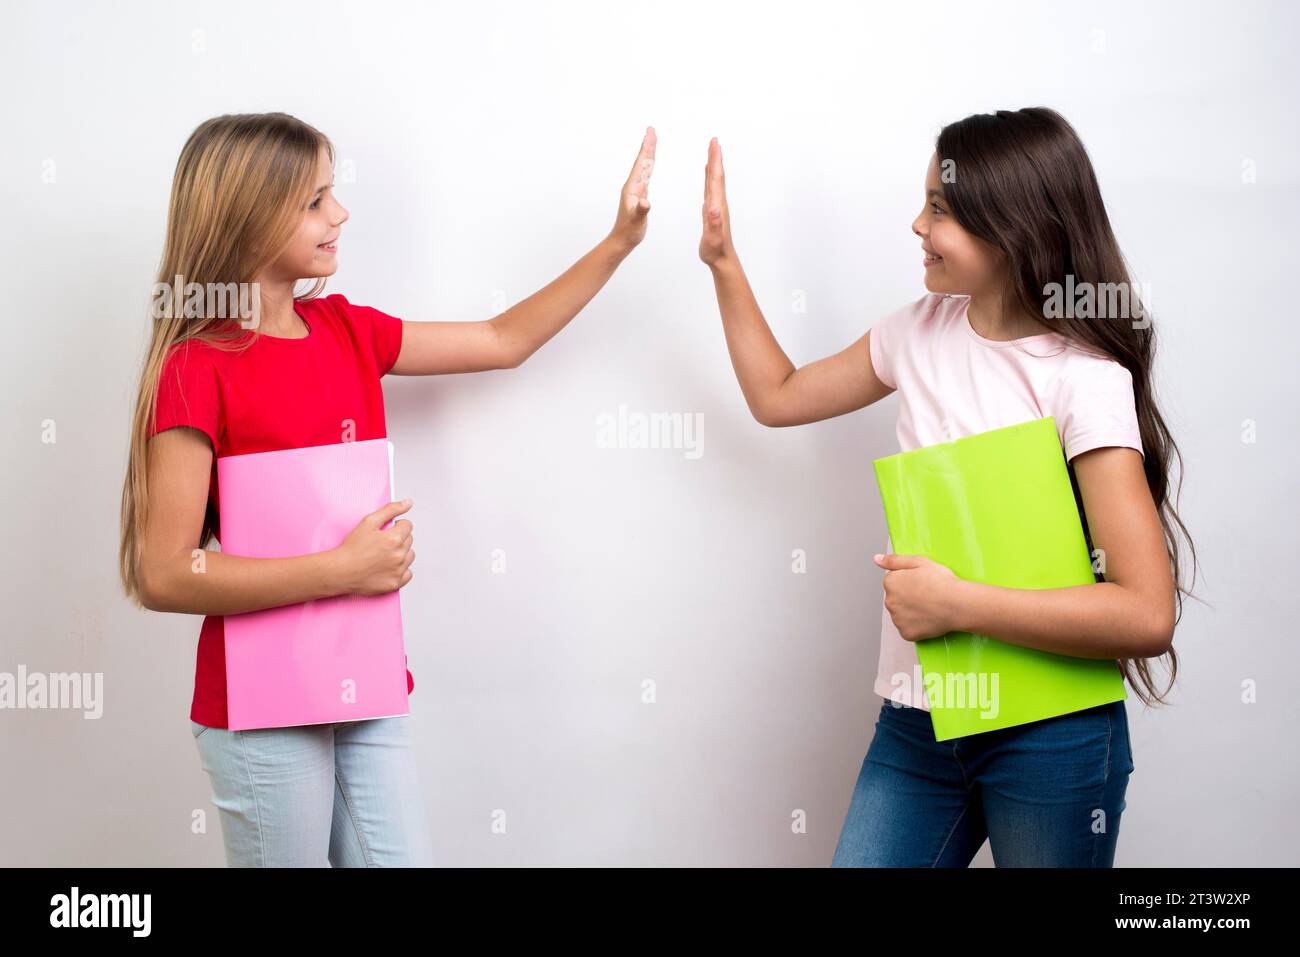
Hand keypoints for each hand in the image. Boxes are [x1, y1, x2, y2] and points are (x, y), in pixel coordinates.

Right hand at [333, 499, 414, 595]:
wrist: (340, 571)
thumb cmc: (352, 548)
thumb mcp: (369, 522)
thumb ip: (390, 510)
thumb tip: (408, 503)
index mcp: (395, 539)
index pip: (407, 525)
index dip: (396, 526)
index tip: (385, 531)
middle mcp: (399, 555)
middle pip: (409, 540)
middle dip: (398, 538)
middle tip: (380, 543)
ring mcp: (398, 570)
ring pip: (410, 556)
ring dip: (401, 553)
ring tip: (383, 555)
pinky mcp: (395, 583)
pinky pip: (408, 573)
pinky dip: (400, 570)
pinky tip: (387, 567)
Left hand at [609, 126, 655, 253]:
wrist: (622, 239)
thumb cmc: (629, 231)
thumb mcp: (637, 220)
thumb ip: (642, 210)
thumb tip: (646, 202)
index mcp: (632, 188)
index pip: (641, 164)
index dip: (646, 148)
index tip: (650, 134)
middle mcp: (633, 186)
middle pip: (642, 161)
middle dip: (648, 145)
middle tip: (651, 130)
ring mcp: (636, 189)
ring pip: (644, 166)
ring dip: (648, 153)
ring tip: (652, 140)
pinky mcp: (639, 194)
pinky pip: (646, 175)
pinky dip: (649, 165)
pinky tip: (651, 162)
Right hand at [699, 137, 735, 267]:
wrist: (722, 259)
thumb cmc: (715, 249)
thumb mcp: (712, 238)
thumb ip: (713, 223)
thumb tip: (713, 208)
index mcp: (717, 205)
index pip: (716, 178)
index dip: (715, 160)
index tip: (714, 144)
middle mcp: (718, 203)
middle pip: (717, 175)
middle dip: (715, 157)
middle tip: (714, 141)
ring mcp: (715, 206)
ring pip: (714, 180)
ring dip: (713, 165)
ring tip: (711, 152)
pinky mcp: (712, 210)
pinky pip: (710, 189)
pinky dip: (709, 178)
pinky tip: (707, 174)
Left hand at [874, 553, 964, 641]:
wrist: (957, 603)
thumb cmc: (941, 582)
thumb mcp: (918, 562)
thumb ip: (894, 560)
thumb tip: (877, 559)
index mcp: (890, 583)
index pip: (894, 582)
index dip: (910, 581)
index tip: (922, 583)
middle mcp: (889, 602)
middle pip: (896, 599)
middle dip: (908, 597)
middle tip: (928, 595)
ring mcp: (897, 619)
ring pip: (902, 615)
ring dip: (912, 612)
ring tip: (930, 607)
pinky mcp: (906, 633)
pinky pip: (909, 629)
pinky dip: (917, 626)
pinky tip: (929, 619)